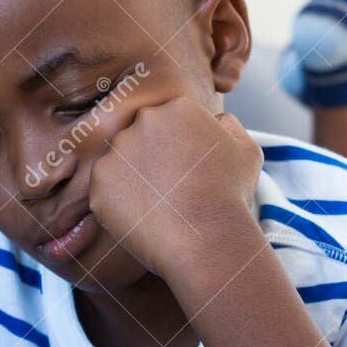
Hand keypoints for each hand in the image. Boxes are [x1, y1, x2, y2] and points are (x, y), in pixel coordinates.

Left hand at [88, 98, 261, 280]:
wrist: (206, 239)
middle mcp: (144, 121)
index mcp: (178, 107)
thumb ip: (230, 126)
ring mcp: (117, 151)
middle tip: (170, 190)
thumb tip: (217, 121)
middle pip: (140, 136)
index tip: (185, 172)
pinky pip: (105, 190)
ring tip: (158, 206)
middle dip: (151, 159)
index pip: (168, 121)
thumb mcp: (247, 152)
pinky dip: (119, 204)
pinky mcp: (99, 182)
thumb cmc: (230, 197)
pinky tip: (144, 217)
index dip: (177, 148)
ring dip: (133, 180)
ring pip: (120, 162)